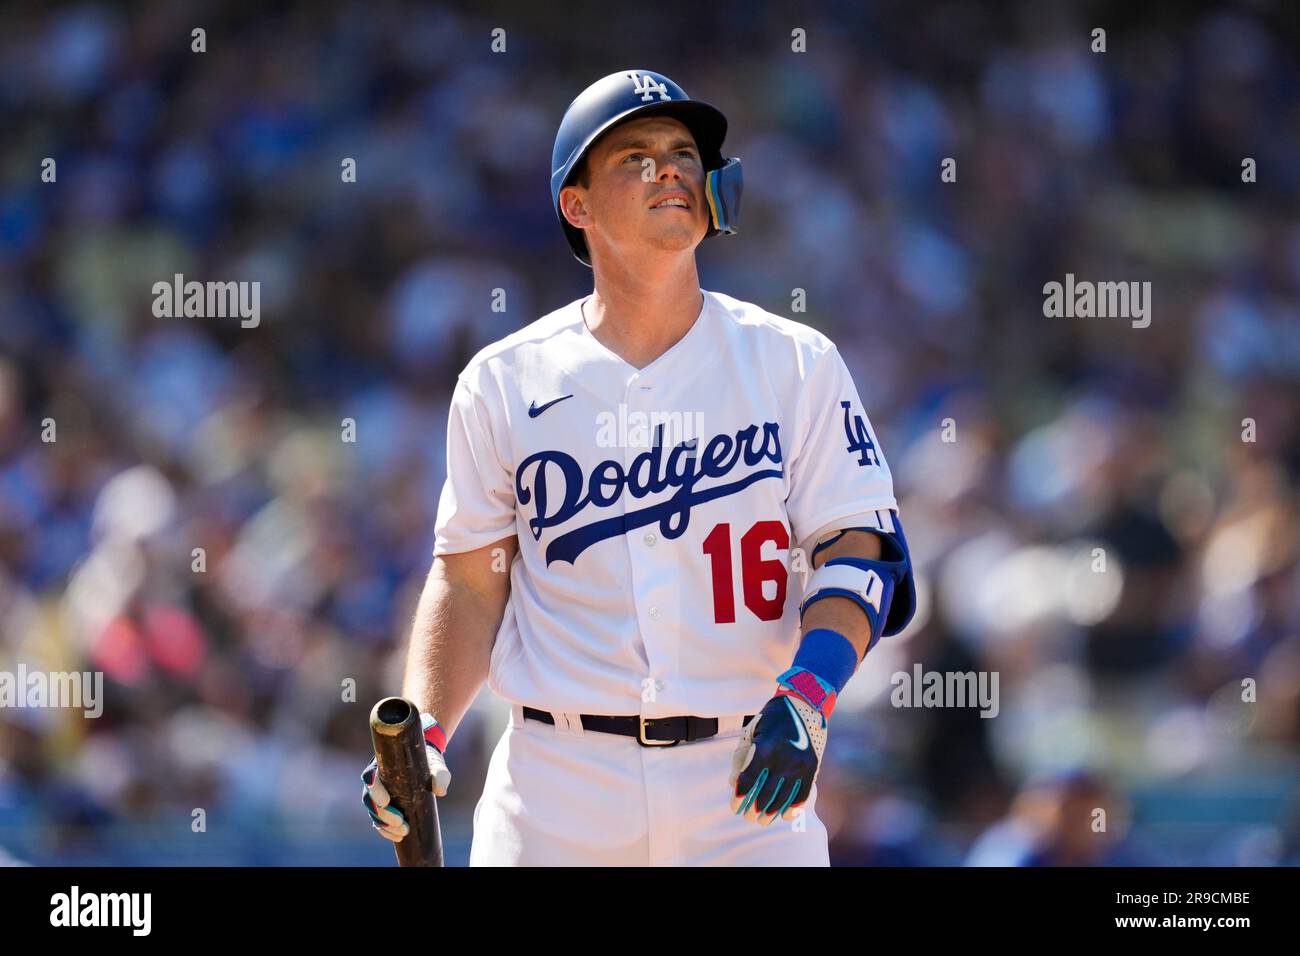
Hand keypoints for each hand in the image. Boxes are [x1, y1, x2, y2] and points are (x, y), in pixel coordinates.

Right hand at [361, 713, 450, 842]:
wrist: (427, 763)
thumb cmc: (429, 762)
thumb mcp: (436, 766)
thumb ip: (439, 775)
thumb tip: (441, 791)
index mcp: (382, 765)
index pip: (370, 776)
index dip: (374, 790)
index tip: (386, 801)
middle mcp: (376, 780)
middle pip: (369, 799)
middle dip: (382, 814)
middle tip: (400, 822)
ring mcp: (378, 795)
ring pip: (373, 812)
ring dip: (385, 825)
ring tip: (403, 832)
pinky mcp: (385, 807)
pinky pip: (379, 821)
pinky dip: (386, 831)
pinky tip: (398, 837)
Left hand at [729, 676, 829, 825]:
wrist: (804, 703)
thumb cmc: (772, 718)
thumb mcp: (752, 733)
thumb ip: (742, 759)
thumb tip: (734, 785)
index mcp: (765, 748)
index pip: (748, 781)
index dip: (739, 798)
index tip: (734, 807)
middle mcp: (784, 759)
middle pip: (765, 795)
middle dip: (754, 811)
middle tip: (748, 817)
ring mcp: (800, 765)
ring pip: (783, 799)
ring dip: (771, 814)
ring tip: (762, 820)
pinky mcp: (812, 768)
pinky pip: (802, 796)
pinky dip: (793, 809)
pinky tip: (783, 815)